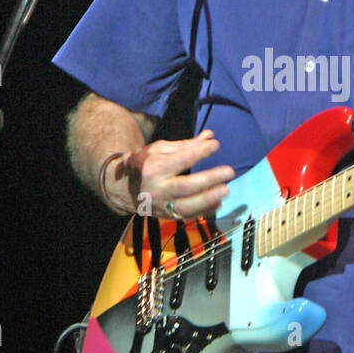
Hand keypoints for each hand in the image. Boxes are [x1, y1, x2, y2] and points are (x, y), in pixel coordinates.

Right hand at [105, 129, 234, 219]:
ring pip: (187, 206)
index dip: (199, 152)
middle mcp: (157, 188)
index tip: (215, 144)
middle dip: (209, 179)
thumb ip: (185, 145)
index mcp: (153, 168)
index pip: (180, 160)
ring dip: (208, 199)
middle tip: (229, 172)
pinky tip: (218, 203)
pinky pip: (188, 217)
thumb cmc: (145, 164)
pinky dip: (204, 211)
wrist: (124, 188)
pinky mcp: (166, 216)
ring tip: (226, 190)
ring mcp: (162, 205)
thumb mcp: (159, 149)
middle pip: (185, 186)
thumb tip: (210, 136)